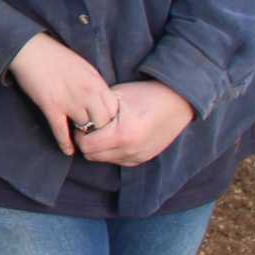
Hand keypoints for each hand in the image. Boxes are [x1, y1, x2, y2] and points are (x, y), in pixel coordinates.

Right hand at [7, 33, 118, 156]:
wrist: (31, 50)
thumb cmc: (57, 57)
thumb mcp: (85, 68)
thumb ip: (95, 86)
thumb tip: (102, 103)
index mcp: (96, 82)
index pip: (114, 109)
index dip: (111, 119)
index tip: (105, 123)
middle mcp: (87, 93)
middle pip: (102, 122)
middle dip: (99, 129)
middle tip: (94, 133)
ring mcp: (69, 101)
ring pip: (83, 127)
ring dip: (82, 134)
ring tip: (80, 139)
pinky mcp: (51, 107)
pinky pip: (61, 131)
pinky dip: (65, 143)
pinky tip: (68, 150)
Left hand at [78, 81, 194, 167]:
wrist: (178, 102)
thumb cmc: (144, 94)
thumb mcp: (116, 96)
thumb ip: (95, 109)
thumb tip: (76, 116)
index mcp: (123, 134)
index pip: (85, 145)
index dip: (79, 132)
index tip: (83, 120)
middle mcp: (131, 150)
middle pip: (92, 155)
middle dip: (87, 141)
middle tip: (91, 125)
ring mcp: (138, 157)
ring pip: (103, 159)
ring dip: (99, 147)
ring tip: (104, 130)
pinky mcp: (143, 159)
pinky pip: (117, 160)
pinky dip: (111, 151)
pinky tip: (116, 135)